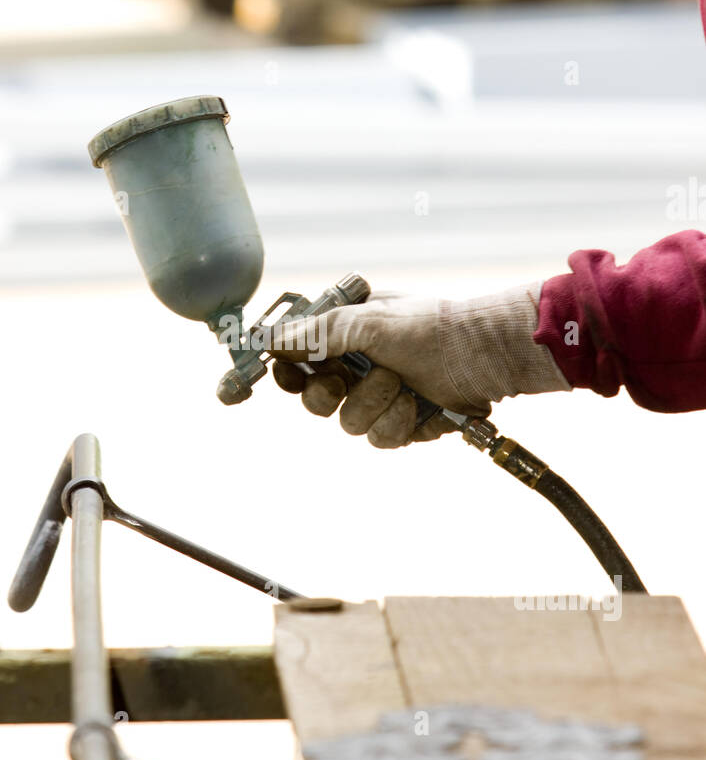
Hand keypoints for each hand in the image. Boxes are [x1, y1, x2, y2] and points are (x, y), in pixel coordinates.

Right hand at [268, 283, 569, 448]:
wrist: (485, 354)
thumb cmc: (433, 326)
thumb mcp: (371, 321)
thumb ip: (319, 334)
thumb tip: (273, 340)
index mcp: (345, 336)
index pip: (297, 361)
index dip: (287, 373)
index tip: (287, 376)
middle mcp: (358, 367)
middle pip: (315, 400)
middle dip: (333, 393)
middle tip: (349, 379)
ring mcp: (380, 398)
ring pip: (349, 423)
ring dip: (374, 404)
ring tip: (402, 383)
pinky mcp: (403, 423)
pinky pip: (381, 438)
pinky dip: (399, 423)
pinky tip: (419, 406)